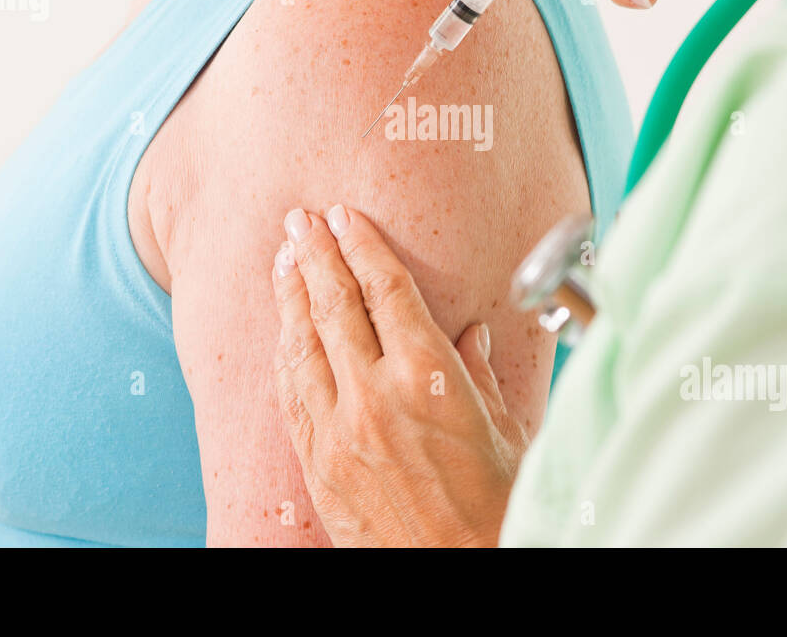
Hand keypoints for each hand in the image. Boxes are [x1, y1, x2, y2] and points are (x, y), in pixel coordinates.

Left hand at [270, 205, 527, 547]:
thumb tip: (469, 333)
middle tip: (299, 220)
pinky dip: (286, 356)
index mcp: (427, 376)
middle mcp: (375, 395)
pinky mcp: (319, 465)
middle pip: (334, 305)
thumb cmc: (496, 506)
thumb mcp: (504, 429)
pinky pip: (293, 396)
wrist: (459, 570)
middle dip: (313, 255)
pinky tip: (284, 332)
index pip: (385, 290)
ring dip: (290, 297)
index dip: (361, 245)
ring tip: (283, 260)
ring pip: (303, 346)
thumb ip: (476, 373)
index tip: (344, 216)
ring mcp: (340, 431)